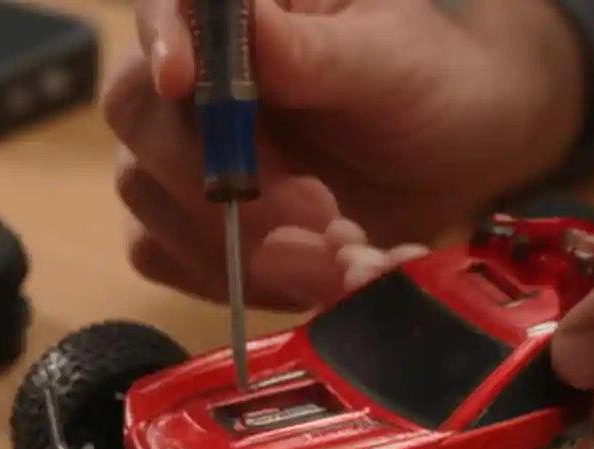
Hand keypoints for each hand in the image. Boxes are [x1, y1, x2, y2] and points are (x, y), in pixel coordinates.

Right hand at [105, 0, 587, 309]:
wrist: (457, 163)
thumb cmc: (426, 86)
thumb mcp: (389, 61)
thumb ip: (314, 52)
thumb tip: (246, 21)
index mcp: (238, 15)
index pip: (163, 8)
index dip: (158, 41)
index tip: (182, 82)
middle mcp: (189, 79)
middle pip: (136, 116)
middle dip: (219, 175)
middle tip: (319, 210)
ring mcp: (177, 155)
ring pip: (146, 197)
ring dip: (236, 239)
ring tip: (338, 246)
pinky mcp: (185, 227)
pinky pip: (165, 256)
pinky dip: (231, 277)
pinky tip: (306, 270)